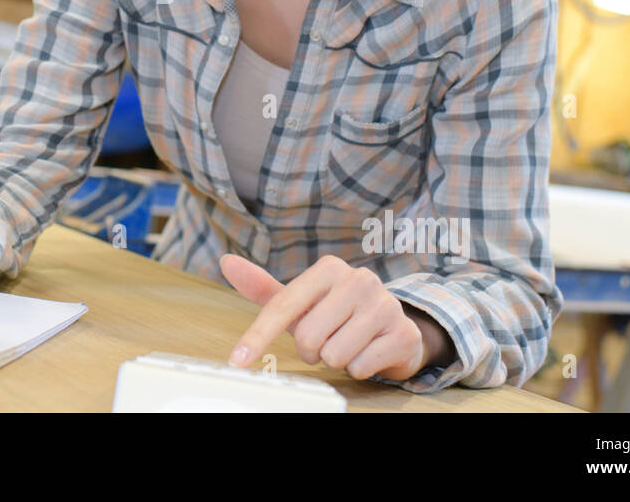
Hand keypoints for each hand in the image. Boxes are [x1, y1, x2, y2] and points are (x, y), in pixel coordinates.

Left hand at [221, 253, 430, 380]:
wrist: (394, 328)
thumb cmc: (338, 314)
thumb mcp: (302, 302)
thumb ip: (264, 287)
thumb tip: (226, 261)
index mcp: (329, 267)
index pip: (283, 306)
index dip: (258, 336)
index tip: (237, 361)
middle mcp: (359, 279)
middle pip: (308, 337)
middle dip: (312, 350)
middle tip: (327, 340)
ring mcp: (385, 304)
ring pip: (334, 355)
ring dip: (335, 360)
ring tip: (348, 344)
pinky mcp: (403, 332)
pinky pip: (360, 366)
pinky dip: (359, 368)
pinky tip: (368, 352)